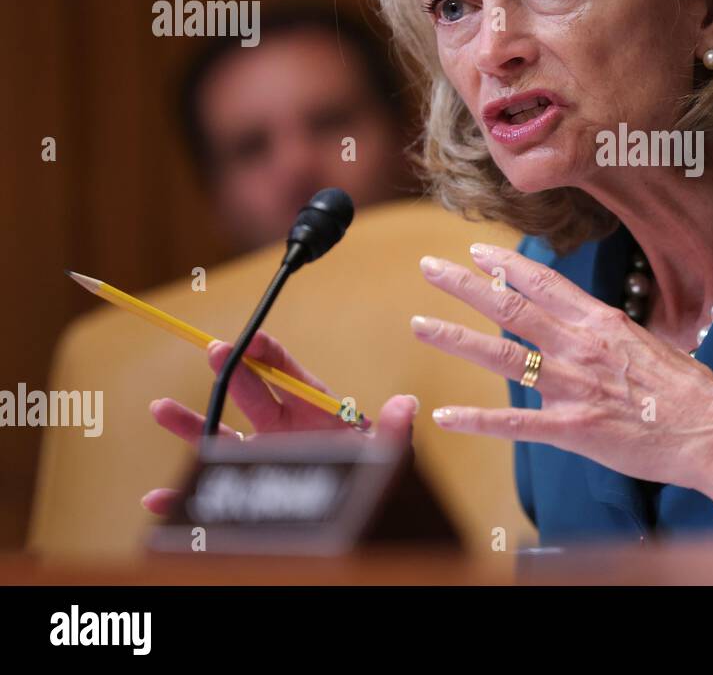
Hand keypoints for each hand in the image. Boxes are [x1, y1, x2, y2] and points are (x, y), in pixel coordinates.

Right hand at [140, 330, 419, 514]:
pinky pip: (211, 496)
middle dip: (233, 373)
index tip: (252, 339)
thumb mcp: (388, 457)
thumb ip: (393, 433)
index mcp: (316, 414)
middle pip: (252, 398)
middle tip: (215, 351)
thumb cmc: (376, 479)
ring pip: (221, 439)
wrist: (364, 523)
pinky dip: (182, 498)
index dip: (270, 355)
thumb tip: (405, 404)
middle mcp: (283, 432)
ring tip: (161, 407)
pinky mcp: (249, 495)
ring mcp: (263, 461)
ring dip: (190, 424)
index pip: (290, 377)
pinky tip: (157, 497)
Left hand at [410, 243, 712, 492]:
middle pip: (511, 307)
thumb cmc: (691, 391)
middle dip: (464, 285)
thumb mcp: (649, 344)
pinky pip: (515, 423)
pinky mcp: (573, 428)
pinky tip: (445, 416)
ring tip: (420, 324)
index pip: (543, 283)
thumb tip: (593, 327)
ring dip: (456, 339)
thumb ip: (611, 336)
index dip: (505, 265)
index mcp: (601, 322)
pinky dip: (477, 420)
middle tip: (428, 267)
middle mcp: (581, 346)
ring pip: (502, 356)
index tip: (475, 252)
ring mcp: (574, 386)